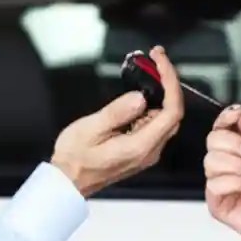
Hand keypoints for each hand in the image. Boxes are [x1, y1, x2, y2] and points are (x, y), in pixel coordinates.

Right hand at [52, 46, 183, 196]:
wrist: (67, 182)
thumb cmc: (74, 159)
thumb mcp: (90, 130)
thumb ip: (117, 113)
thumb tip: (139, 98)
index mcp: (140, 146)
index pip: (171, 111)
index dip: (171, 83)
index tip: (160, 62)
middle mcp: (149, 151)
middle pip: (173, 112)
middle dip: (168, 81)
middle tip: (156, 59)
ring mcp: (147, 151)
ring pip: (166, 116)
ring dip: (162, 91)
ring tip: (150, 68)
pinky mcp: (141, 149)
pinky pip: (155, 123)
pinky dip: (154, 103)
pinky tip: (142, 91)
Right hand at [203, 106, 240, 240]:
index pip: (224, 128)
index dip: (226, 118)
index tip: (236, 114)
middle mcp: (230, 165)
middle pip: (212, 140)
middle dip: (231, 141)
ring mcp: (224, 185)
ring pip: (210, 161)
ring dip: (233, 162)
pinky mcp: (220, 204)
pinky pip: (213, 185)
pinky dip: (231, 182)